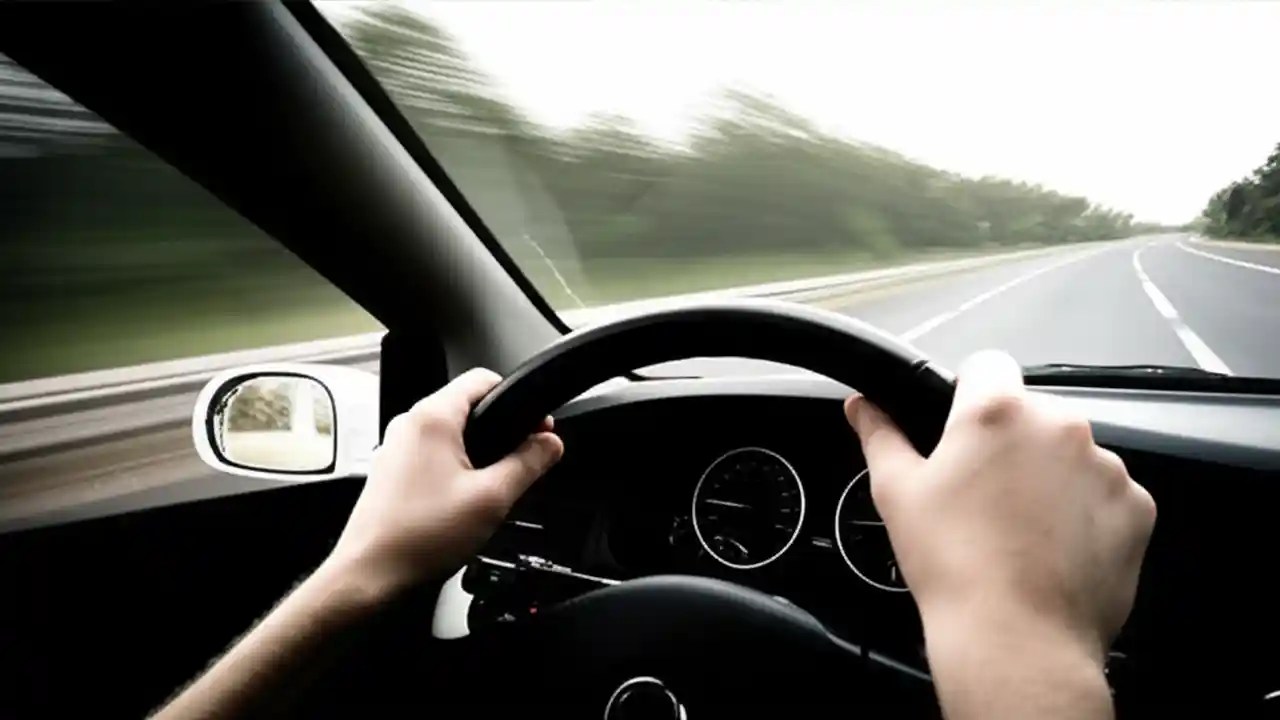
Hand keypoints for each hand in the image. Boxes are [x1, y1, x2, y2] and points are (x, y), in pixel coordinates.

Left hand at [326, 368, 563, 598]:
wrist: (371, 575)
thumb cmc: (420, 537)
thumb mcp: (493, 497)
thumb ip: (529, 463)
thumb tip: (551, 443)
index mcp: (433, 417)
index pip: (484, 379)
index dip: (519, 400)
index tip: (538, 427)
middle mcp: (409, 424)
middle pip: (469, 407)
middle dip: (501, 430)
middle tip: (522, 463)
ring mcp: (396, 447)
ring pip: (452, 433)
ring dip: (479, 452)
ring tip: (493, 488)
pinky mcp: (392, 471)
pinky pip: (433, 455)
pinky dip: (456, 468)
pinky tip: (465, 501)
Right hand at [845, 350, 1154, 663]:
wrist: (1016, 638)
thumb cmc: (953, 565)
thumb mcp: (897, 493)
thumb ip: (880, 434)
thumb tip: (862, 405)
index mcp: (996, 412)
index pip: (987, 365)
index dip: (968, 394)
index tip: (960, 429)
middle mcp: (1059, 426)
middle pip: (1032, 413)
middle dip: (1011, 443)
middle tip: (983, 494)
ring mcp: (1106, 466)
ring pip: (1071, 453)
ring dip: (1050, 476)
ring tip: (1020, 528)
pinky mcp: (1137, 506)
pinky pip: (1107, 494)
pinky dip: (1085, 512)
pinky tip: (1054, 546)